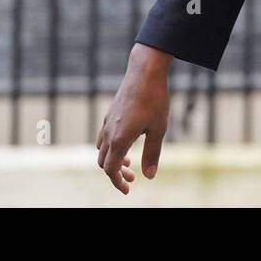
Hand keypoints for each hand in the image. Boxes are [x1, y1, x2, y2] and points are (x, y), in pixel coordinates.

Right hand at [96, 43, 171, 193]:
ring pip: (102, 149)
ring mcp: (108, 121)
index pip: (110, 170)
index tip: (128, 189)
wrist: (145, 71)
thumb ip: (152, 154)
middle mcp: (109, 132)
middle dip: (115, 173)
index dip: (117, 182)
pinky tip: (127, 141)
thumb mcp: (158, 129)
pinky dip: (112, 146)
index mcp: (119, 139)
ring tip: (129, 162)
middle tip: (132, 177)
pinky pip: (104, 136)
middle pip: (103, 161)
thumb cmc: (155, 99)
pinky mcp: (110, 113)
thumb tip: (149, 176)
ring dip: (112, 159)